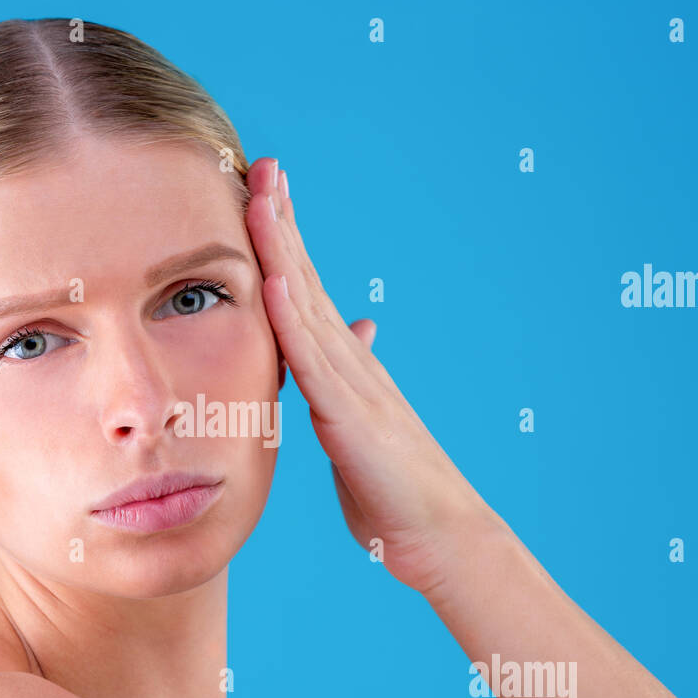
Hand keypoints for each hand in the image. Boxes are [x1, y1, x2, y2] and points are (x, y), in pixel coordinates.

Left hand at [245, 157, 502, 597]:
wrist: (437, 533)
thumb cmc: (393, 487)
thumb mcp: (356, 426)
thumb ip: (343, 383)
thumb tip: (355, 335)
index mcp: (343, 366)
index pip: (305, 291)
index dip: (283, 242)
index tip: (261, 193)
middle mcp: (348, 362)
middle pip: (306, 280)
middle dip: (283, 222)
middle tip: (262, 164)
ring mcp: (351, 384)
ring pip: (308, 305)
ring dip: (283, 249)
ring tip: (263, 195)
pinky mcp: (350, 416)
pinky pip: (316, 361)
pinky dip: (293, 318)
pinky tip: (274, 280)